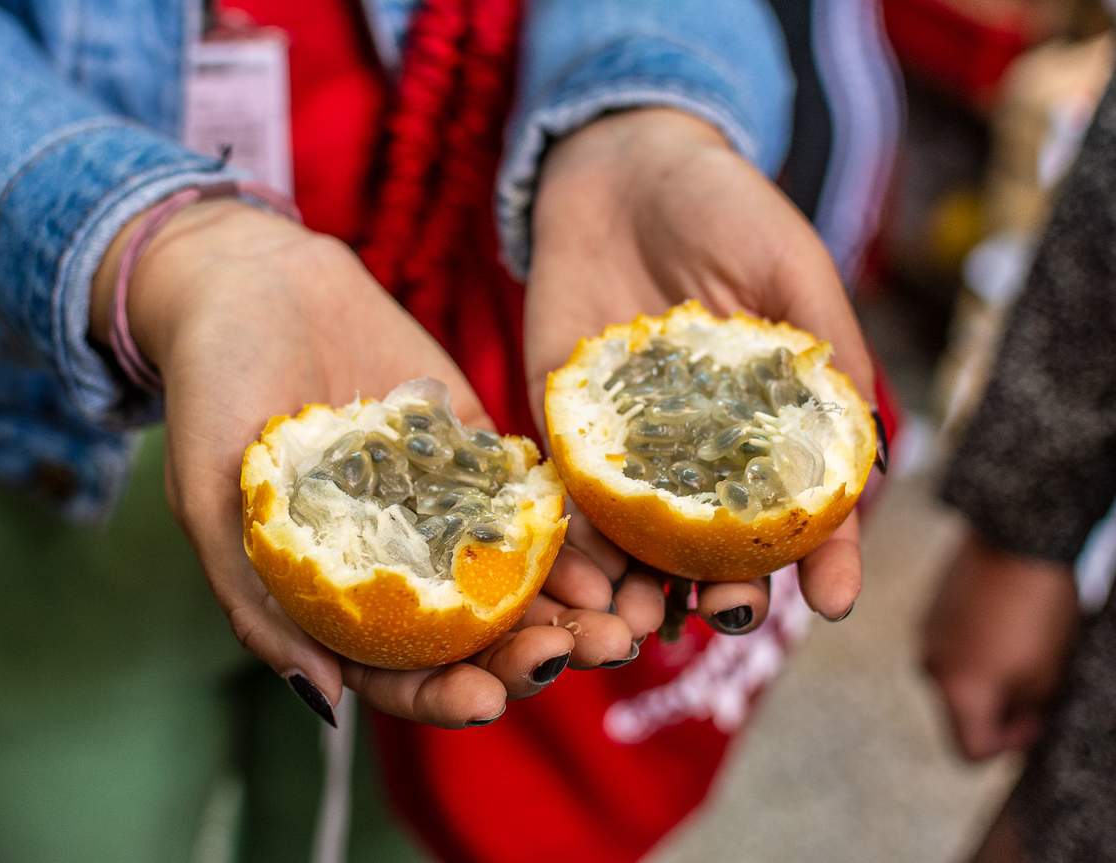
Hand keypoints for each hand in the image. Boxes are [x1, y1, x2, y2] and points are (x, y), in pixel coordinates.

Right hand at [91, 201, 637, 727]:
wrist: (249, 279)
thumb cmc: (209, 392)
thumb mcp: (211, 501)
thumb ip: (259, 601)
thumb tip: (326, 702)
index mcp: (335, 593)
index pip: (397, 671)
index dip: (443, 695)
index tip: (487, 699)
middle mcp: (396, 561)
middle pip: (473, 634)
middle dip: (531, 654)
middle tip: (588, 653)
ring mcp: (439, 504)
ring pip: (514, 575)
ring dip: (569, 604)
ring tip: (618, 618)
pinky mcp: (473, 446)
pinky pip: (527, 496)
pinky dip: (568, 529)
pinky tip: (604, 547)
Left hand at [527, 108, 875, 633]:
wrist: (617, 167)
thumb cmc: (725, 207)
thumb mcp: (791, 269)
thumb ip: (824, 355)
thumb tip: (865, 456)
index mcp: (768, 424)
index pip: (804, 508)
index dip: (826, 558)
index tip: (836, 602)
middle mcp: (702, 450)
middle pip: (718, 546)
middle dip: (726, 592)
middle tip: (725, 617)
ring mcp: (630, 446)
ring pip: (641, 542)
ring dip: (641, 590)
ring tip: (640, 624)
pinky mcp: (563, 428)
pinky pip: (567, 496)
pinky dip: (573, 542)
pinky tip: (577, 576)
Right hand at [922, 531, 1078, 759]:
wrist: (1013, 539)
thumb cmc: (1036, 610)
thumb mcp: (1046, 674)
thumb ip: (1025, 711)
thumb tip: (1016, 719)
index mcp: (957, 692)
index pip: (970, 752)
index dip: (1008, 746)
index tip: (1034, 720)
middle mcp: (930, 668)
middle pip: (958, 714)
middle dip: (995, 708)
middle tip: (1032, 684)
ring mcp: (926, 636)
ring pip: (953, 678)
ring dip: (983, 675)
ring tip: (1018, 647)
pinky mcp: (929, 611)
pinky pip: (949, 646)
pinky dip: (972, 647)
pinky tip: (1001, 623)